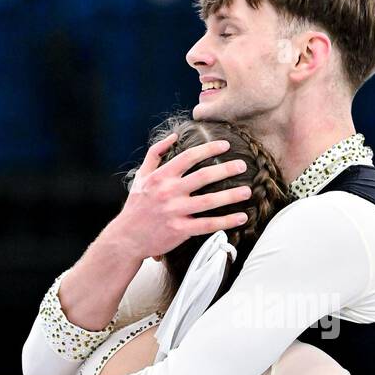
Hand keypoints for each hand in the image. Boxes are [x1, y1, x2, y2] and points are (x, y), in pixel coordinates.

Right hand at [116, 132, 252, 256]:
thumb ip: (155, 154)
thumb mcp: (140, 176)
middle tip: (242, 165)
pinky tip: (241, 217)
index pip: (188, 157)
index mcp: (161, 177)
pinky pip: (208, 225)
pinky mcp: (180, 230)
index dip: (208, 149)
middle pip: (203, 176)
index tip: (225, 145)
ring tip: (247, 191)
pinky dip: (226, 221)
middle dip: (226, 169)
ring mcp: (175, 211)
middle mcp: (168, 192)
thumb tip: (173, 136)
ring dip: (231, 195)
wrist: (126, 238)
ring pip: (209, 201)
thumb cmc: (136, 206)